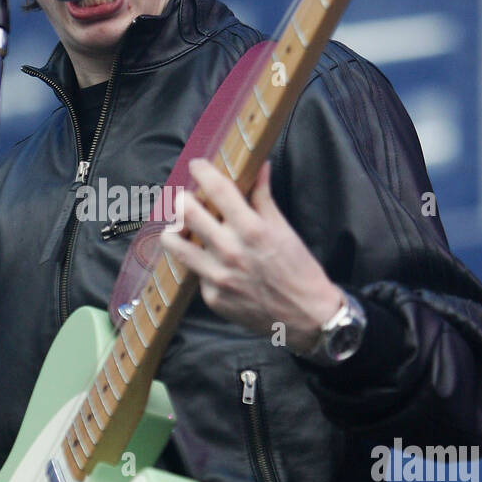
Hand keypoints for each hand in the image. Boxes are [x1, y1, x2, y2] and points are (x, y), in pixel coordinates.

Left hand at [160, 157, 342, 352]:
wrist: (307, 317)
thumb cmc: (299, 270)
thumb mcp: (284, 229)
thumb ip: (264, 197)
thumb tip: (259, 167)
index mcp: (252, 229)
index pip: (218, 189)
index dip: (202, 171)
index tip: (196, 165)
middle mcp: (230, 251)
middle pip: (186, 212)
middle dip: (183, 199)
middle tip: (187, 199)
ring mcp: (217, 276)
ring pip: (174, 243)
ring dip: (175, 230)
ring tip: (181, 228)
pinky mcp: (212, 297)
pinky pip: (194, 272)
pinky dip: (199, 263)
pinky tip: (209, 262)